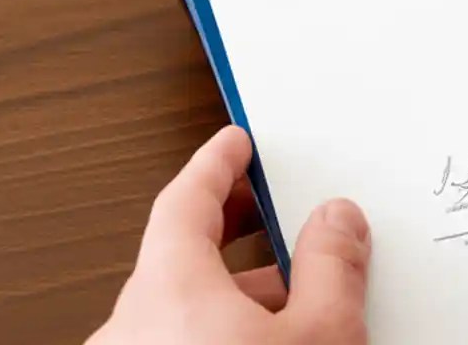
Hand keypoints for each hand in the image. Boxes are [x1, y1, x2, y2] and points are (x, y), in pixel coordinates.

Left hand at [87, 126, 370, 344]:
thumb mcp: (319, 336)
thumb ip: (330, 269)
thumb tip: (337, 221)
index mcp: (167, 290)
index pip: (184, 202)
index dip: (216, 165)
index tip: (234, 142)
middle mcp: (131, 325)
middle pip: (182, 257)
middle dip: (235, 232)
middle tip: (268, 207)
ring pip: (182, 308)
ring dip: (234, 293)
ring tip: (295, 295)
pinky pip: (178, 339)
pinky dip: (218, 329)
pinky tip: (268, 339)